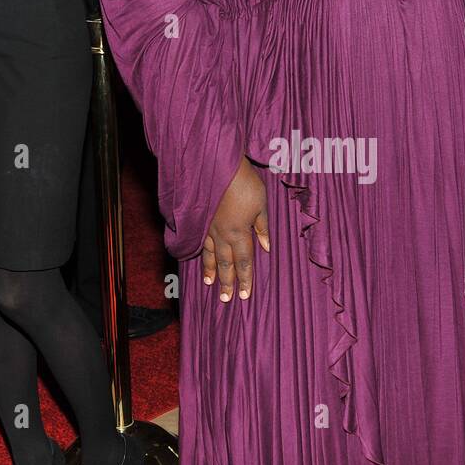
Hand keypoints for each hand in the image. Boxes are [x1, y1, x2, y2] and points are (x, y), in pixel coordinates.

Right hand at [202, 156, 269, 300]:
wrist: (215, 164)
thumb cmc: (243, 181)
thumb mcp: (261, 202)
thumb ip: (262, 226)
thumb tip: (266, 247)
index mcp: (240, 232)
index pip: (244, 262)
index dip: (245, 279)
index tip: (245, 295)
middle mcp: (222, 234)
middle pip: (226, 263)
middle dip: (227, 282)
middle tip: (226, 300)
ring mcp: (207, 227)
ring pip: (210, 254)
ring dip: (211, 271)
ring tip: (210, 284)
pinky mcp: (199, 218)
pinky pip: (199, 241)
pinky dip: (200, 253)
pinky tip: (198, 257)